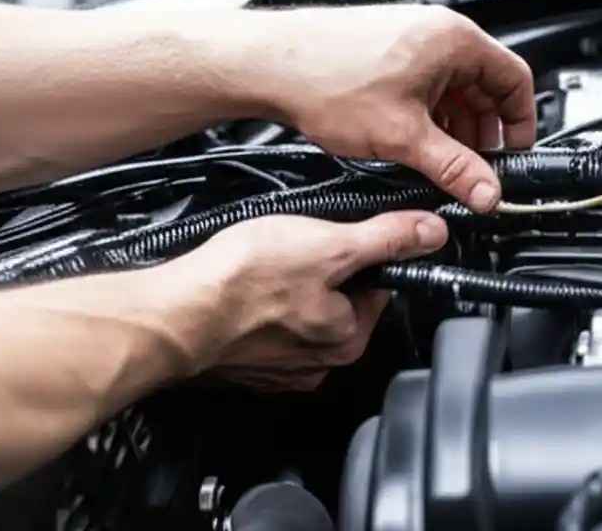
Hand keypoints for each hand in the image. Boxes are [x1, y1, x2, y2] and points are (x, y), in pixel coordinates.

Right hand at [147, 211, 447, 391]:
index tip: (337, 236)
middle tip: (291, 247)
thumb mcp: (329, 243)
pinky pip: (259, 329)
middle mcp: (317, 363)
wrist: (171, 314)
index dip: (359, 253)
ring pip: (297, 314)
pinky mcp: (240, 365)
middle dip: (319, 271)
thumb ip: (385, 238)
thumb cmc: (240, 283)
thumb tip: (430, 232)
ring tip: (261, 265)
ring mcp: (276, 369)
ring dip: (285, 289)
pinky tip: (237, 288)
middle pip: (338, 302)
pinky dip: (252, 308)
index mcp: (348, 338)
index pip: (377, 287)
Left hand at [264, 5, 536, 212]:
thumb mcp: (404, 137)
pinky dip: (428, 115)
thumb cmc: (326, 79)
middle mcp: (436, 33)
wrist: (269, 64)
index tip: (512, 156)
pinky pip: (426, 85)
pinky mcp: (388, 51)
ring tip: (438, 162)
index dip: (521, 124)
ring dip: (454, 127)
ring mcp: (411, 39)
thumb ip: (454, 168)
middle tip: (474, 170)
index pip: (516, 80)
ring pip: (453, 89)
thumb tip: (485, 191)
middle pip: (485, 87)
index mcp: (455, 40)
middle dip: (482, 133)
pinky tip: (411, 143)